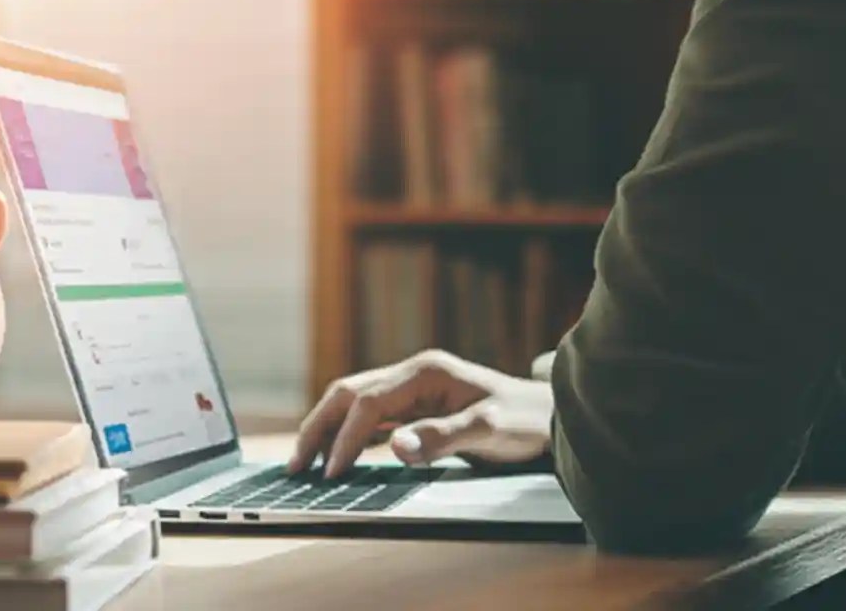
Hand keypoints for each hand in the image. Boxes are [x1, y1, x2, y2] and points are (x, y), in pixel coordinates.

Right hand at [289, 349, 554, 478]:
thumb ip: (444, 437)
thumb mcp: (490, 428)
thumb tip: (397, 447)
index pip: (369, 402)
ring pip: (353, 403)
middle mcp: (412, 373)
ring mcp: (411, 388)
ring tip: (304, 463)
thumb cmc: (524, 419)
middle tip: (295, 465)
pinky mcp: (414, 405)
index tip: (331, 473)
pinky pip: (369, 417)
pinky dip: (347, 435)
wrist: (550, 415)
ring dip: (326, 430)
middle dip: (318, 427)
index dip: (346, 437)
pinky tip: (337, 455)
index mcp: (425, 372)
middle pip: (349, 393)